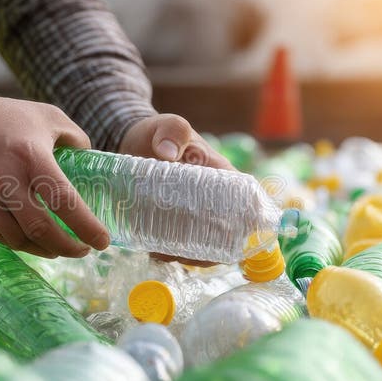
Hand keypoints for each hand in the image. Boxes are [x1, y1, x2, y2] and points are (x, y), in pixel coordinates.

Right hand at [0, 87, 108, 257]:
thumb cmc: (5, 117)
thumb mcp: (48, 116)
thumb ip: (76, 139)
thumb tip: (92, 164)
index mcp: (31, 156)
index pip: (65, 200)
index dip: (87, 226)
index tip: (102, 241)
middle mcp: (6, 181)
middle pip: (42, 230)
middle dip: (69, 247)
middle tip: (84, 249)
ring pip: (20, 240)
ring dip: (46, 250)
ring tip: (61, 247)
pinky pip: (0, 237)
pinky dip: (22, 243)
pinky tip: (35, 240)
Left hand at [118, 114, 234, 265]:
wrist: (134, 140)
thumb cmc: (159, 132)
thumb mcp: (168, 126)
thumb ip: (174, 131)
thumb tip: (168, 153)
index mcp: (223, 178)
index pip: (248, 206)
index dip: (245, 229)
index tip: (228, 241)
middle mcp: (214, 200)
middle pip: (226, 235)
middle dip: (209, 249)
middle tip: (184, 250)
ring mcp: (194, 213)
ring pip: (203, 244)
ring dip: (189, 254)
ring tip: (165, 251)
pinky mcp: (174, 221)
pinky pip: (180, 244)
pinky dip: (171, 252)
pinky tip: (155, 251)